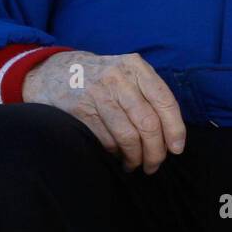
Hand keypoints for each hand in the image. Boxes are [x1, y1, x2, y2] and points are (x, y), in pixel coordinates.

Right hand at [22, 51, 185, 173]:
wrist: (54, 72)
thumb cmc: (101, 78)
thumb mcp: (126, 73)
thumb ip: (148, 94)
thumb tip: (171, 134)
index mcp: (136, 67)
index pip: (165, 101)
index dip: (175, 129)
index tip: (177, 149)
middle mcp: (119, 77)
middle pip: (148, 123)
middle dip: (156, 151)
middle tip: (154, 164)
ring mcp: (98, 93)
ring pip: (128, 136)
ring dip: (136, 157)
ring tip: (135, 164)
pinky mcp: (80, 110)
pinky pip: (107, 141)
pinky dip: (116, 154)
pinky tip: (117, 156)